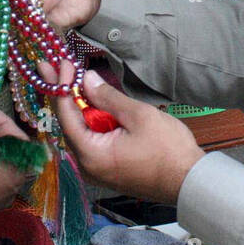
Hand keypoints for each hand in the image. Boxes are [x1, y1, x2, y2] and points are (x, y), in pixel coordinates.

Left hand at [58, 70, 204, 205]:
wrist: (190, 182)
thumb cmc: (169, 150)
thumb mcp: (138, 115)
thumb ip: (108, 97)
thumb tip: (86, 79)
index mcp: (91, 154)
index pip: (66, 115)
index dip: (62, 86)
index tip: (60, 62)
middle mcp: (88, 166)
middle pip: (69, 123)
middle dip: (63, 93)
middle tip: (53, 66)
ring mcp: (97, 170)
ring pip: (80, 130)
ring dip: (77, 105)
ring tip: (68, 78)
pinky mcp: (108, 169)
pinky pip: (92, 140)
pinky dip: (89, 119)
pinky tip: (88, 101)